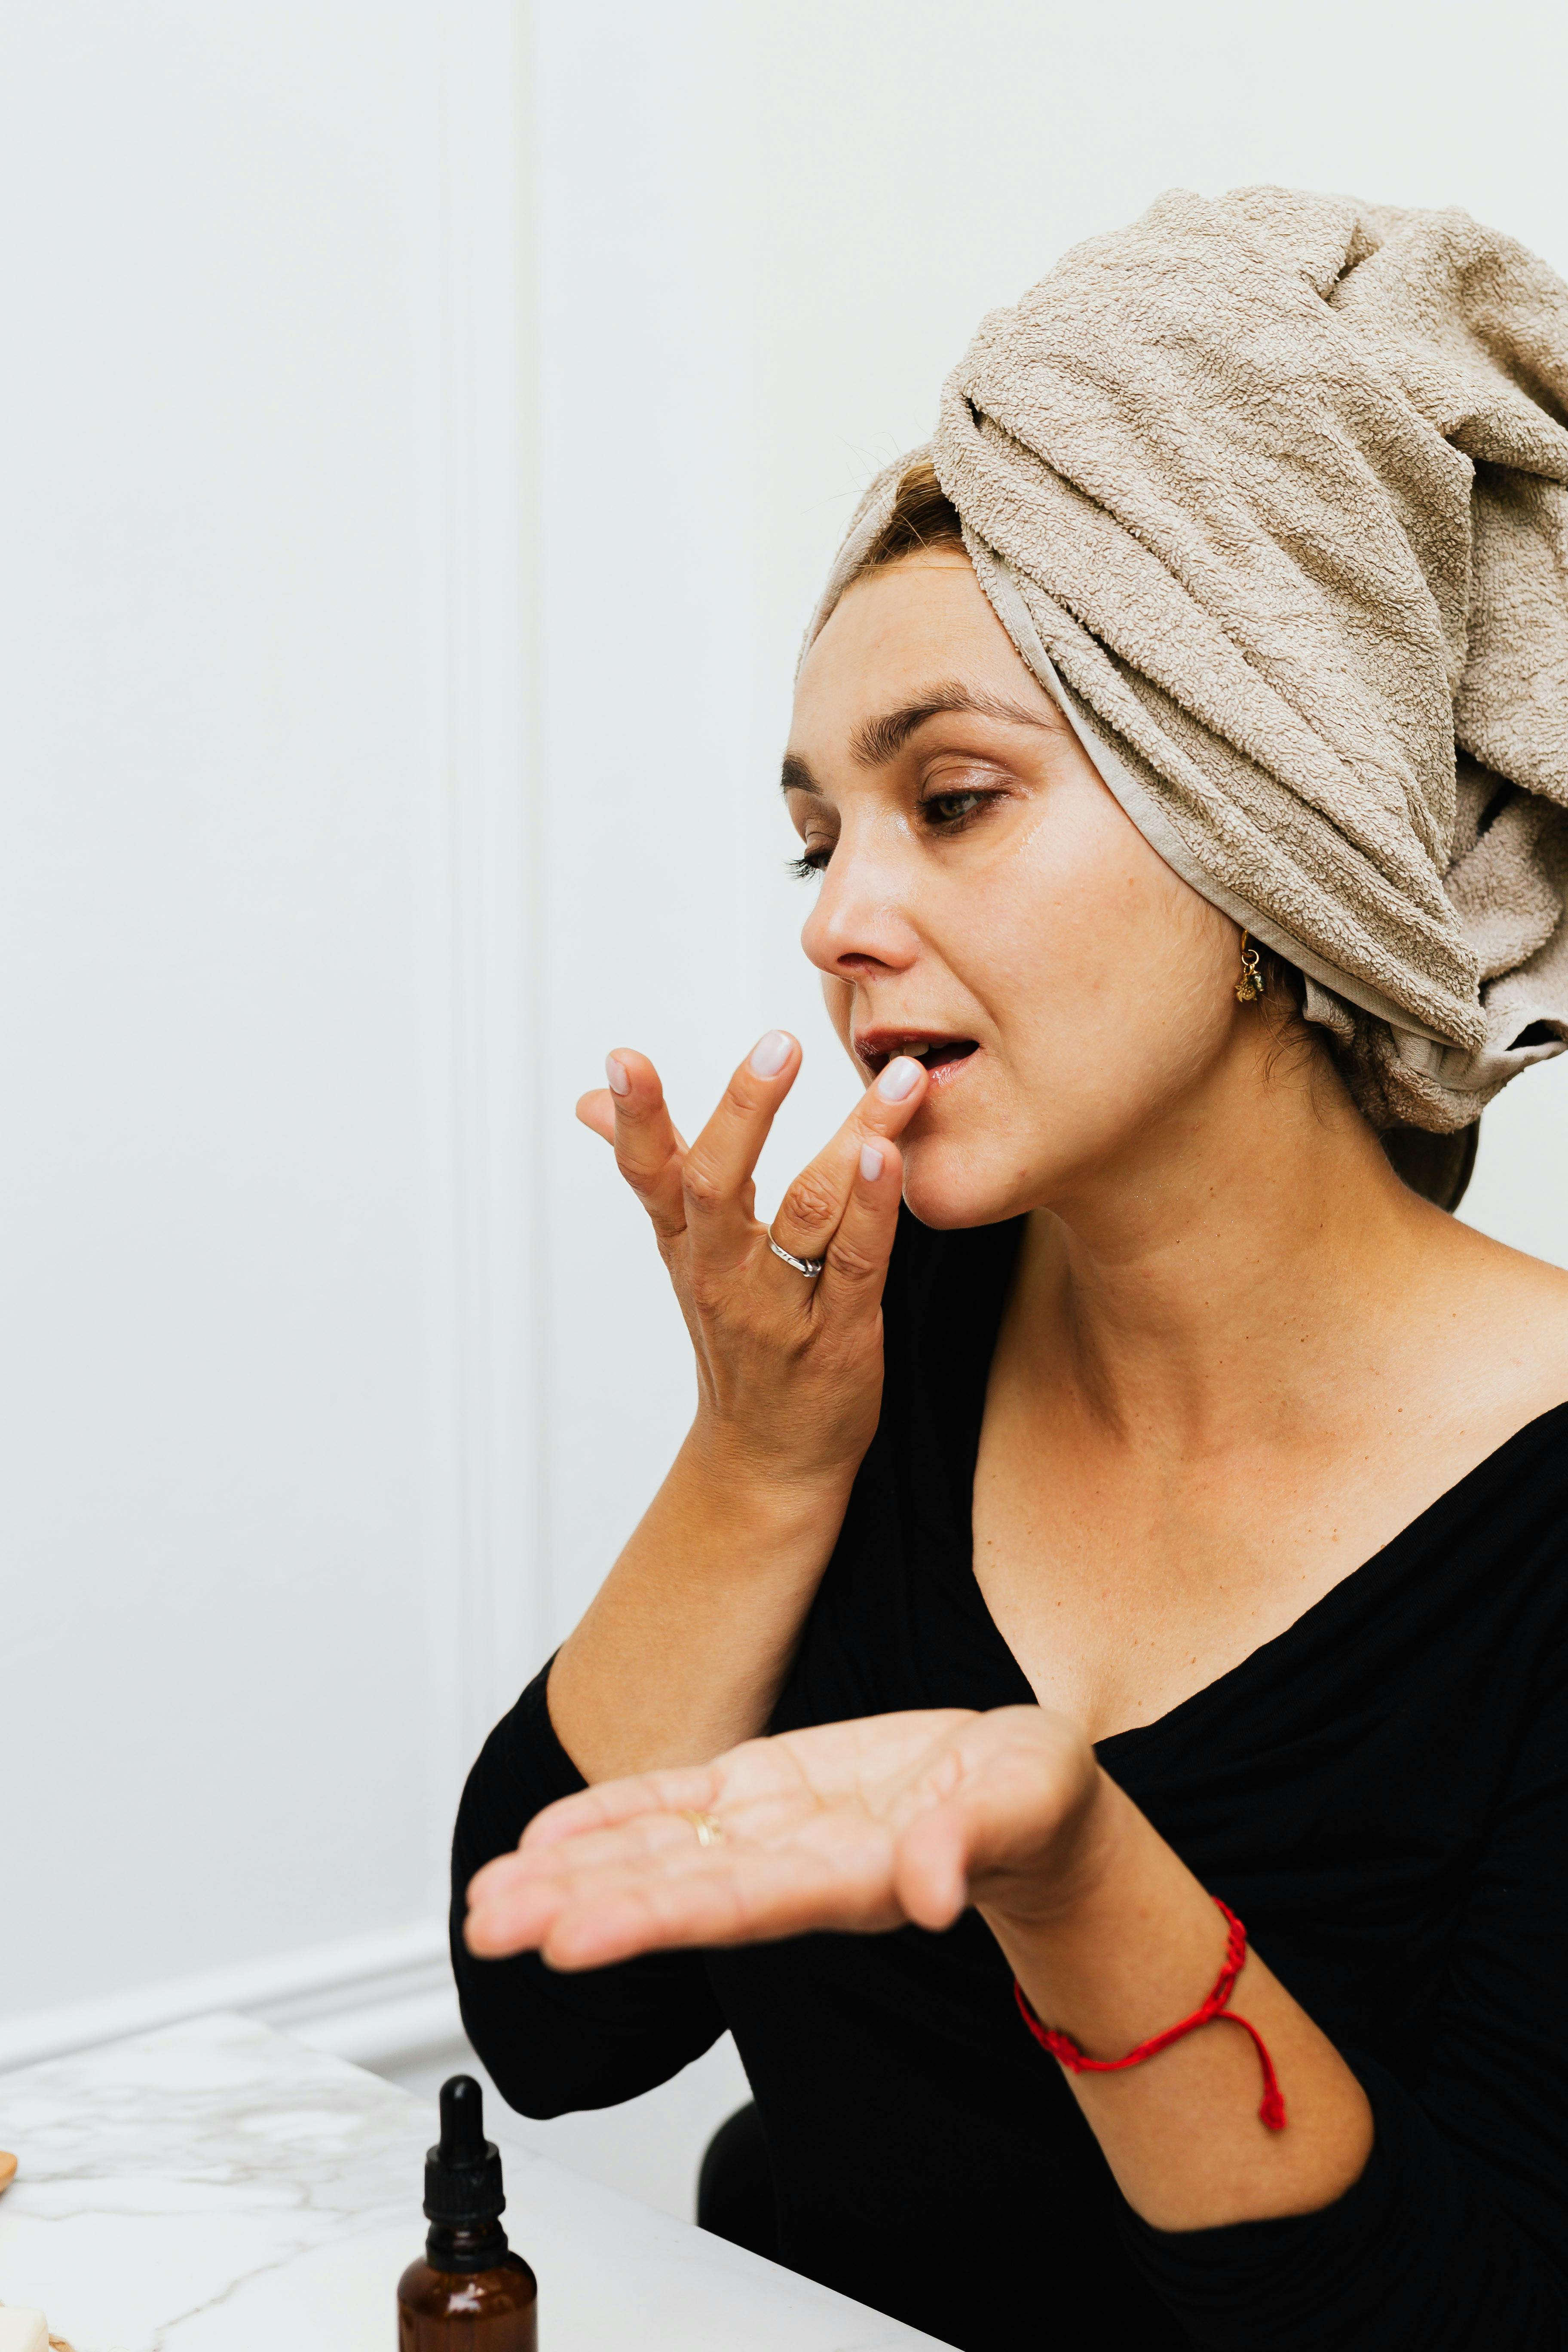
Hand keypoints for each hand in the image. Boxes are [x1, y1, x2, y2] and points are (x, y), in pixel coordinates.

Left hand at [464, 1706, 1106, 1969]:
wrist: (1027, 1794)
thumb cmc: (1032, 1804)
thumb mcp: (1025, 1802)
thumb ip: (971, 1845)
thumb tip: (934, 1888)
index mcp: (851, 1879)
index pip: (737, 1904)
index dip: (652, 1917)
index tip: (572, 1938)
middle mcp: (793, 1869)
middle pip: (673, 1893)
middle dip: (577, 1908)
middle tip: (489, 1925)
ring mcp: (771, 1832)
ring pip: (655, 1856)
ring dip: (568, 1876)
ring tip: (487, 1899)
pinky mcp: (764, 1790)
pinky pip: (673, 1808)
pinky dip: (607, 1819)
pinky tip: (545, 1839)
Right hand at [576, 1033, 929, 1488]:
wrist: (767, 1460)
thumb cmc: (734, 1337)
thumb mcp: (682, 1254)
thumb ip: (651, 1169)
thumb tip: (590, 1100)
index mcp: (686, 1245)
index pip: (648, 1174)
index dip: (634, 1119)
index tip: (622, 1059)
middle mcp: (723, 1273)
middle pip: (718, 1186)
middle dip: (746, 1111)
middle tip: (779, 1044)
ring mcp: (780, 1306)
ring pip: (808, 1213)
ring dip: (854, 1139)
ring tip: (897, 1081)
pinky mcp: (840, 1333)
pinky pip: (859, 1263)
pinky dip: (877, 1208)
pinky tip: (893, 1157)